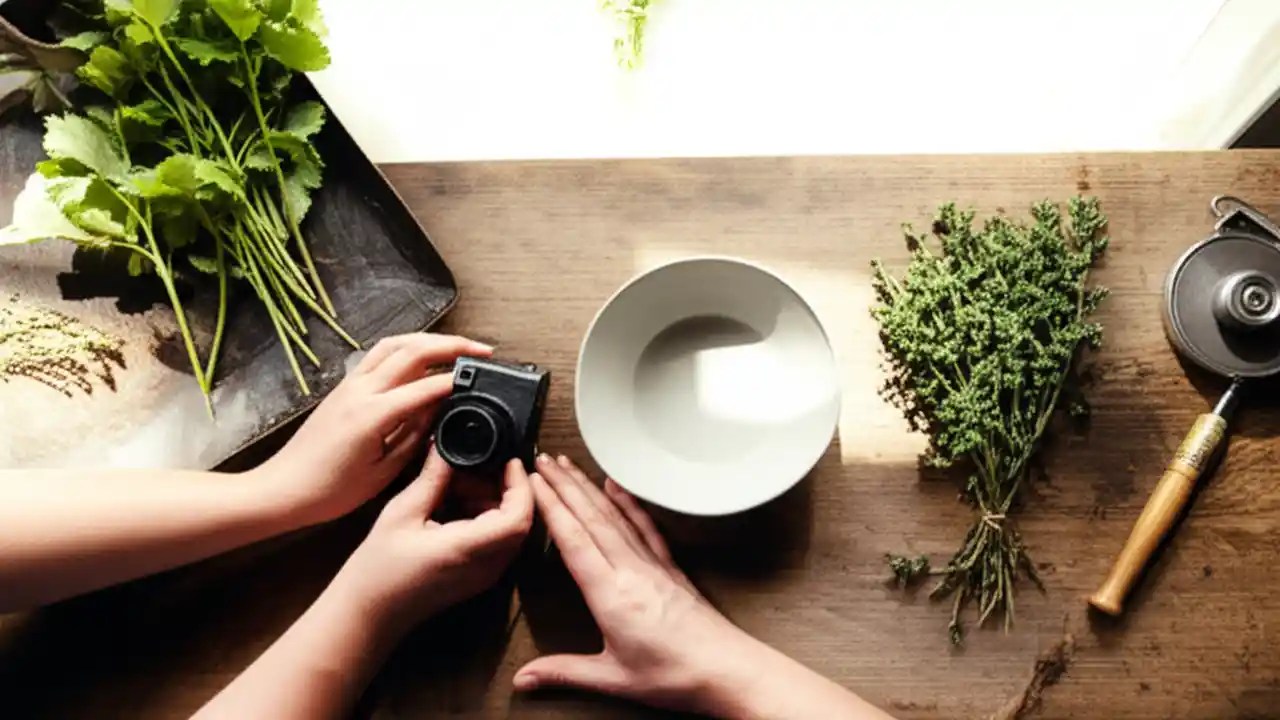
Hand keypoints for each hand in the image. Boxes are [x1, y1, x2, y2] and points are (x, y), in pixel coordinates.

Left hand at [259, 333, 491, 524]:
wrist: (285, 489)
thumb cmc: (332, 491)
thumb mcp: (384, 470)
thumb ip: (415, 435)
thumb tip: (440, 410)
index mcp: (372, 414)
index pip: (426, 386)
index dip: (458, 381)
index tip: (483, 379)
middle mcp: (360, 390)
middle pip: (412, 350)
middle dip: (452, 346)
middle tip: (483, 351)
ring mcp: (349, 384)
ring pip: (394, 343)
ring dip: (429, 340)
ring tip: (457, 347)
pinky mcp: (344, 386)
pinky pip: (379, 354)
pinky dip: (406, 348)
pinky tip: (422, 356)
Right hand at [327, 448, 533, 634]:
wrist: (368, 615)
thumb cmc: (379, 568)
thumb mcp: (402, 513)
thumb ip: (432, 478)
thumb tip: (447, 446)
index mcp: (469, 549)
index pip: (518, 517)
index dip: (519, 485)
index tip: (507, 460)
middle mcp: (487, 566)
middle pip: (518, 521)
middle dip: (501, 488)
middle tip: (469, 469)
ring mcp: (485, 575)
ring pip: (509, 529)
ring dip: (491, 501)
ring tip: (455, 484)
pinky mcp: (478, 577)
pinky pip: (496, 540)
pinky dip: (484, 517)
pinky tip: (453, 504)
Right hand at [513, 455, 769, 714]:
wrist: (727, 670)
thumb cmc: (677, 675)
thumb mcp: (613, 679)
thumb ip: (564, 672)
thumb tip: (525, 678)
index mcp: (612, 594)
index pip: (573, 539)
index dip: (551, 506)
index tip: (535, 482)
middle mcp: (631, 571)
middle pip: (591, 517)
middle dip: (565, 485)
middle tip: (543, 459)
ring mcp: (652, 565)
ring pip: (614, 516)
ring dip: (589, 487)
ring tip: (570, 466)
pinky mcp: (669, 568)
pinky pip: (644, 526)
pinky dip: (627, 503)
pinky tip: (616, 487)